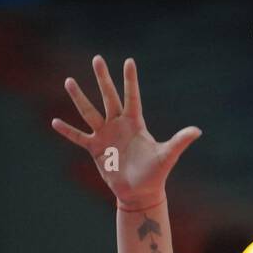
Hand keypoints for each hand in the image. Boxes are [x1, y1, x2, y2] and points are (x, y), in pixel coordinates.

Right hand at [51, 55, 200, 210]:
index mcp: (136, 123)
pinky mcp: (95, 149)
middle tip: (96, 59)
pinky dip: (67, 131)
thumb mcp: (167, 156)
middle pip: (109, 97)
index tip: (128, 61)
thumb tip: (197, 131)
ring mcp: (105, 136)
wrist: (140, 193)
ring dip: (79, 98)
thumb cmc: (155, 174)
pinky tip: (54, 121)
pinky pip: (79, 137)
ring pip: (90, 112)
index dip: (130, 80)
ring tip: (69, 81)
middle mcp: (119, 125)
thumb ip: (180, 141)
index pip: (132, 96)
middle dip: (102, 79)